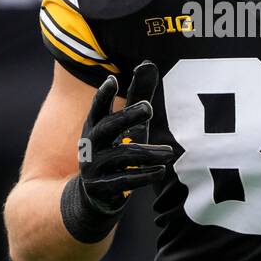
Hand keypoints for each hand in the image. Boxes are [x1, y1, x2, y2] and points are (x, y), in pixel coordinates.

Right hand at [74, 61, 173, 215]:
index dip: (103, 95)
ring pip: (122, 156)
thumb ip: (138, 98)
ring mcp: (93, 168)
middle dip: (127, 116)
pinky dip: (144, 176)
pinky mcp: (102, 188)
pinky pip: (124, 181)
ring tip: (170, 152)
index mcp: (94, 127)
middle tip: (149, 108)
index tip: (112, 80)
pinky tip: (161, 171)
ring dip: (148, 153)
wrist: (94, 196)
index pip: (97, 108)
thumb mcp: (127, 127)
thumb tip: (148, 64)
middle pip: (107, 127)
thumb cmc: (115, 152)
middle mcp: (90, 145)